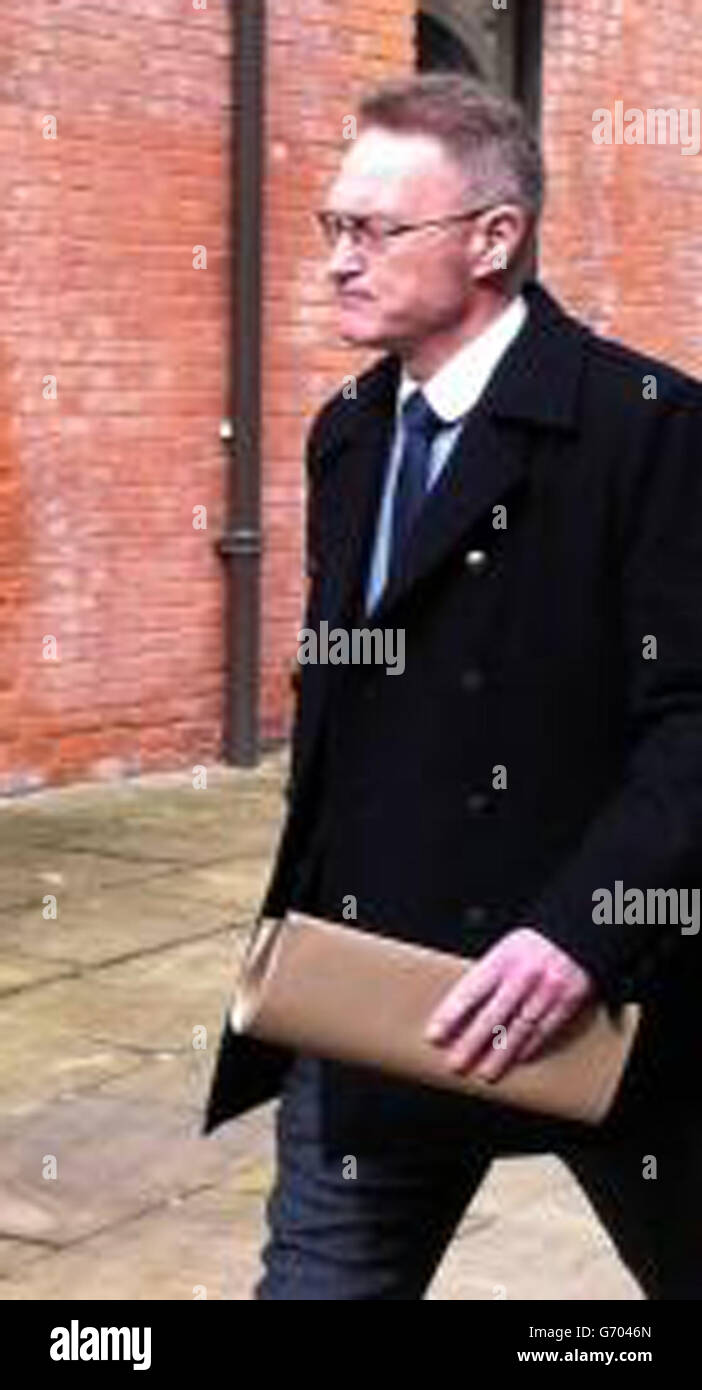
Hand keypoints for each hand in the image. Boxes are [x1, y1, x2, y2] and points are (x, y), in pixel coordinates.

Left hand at [423, 926, 595, 1082]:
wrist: (575, 932)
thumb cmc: (532, 944)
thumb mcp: (504, 949)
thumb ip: (487, 977)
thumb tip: (461, 1011)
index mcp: (502, 958)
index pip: (470, 991)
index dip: (450, 1015)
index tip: (434, 1035)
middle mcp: (523, 976)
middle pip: (492, 1016)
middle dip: (471, 1043)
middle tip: (455, 1064)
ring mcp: (546, 990)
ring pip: (518, 1029)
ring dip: (499, 1054)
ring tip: (484, 1073)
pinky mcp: (566, 1001)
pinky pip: (544, 1030)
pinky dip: (529, 1047)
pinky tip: (516, 1060)